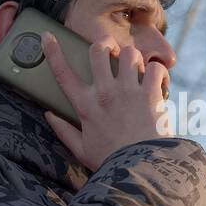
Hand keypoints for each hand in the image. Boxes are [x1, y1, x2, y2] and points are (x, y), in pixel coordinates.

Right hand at [40, 31, 170, 170]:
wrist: (140, 169)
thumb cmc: (110, 161)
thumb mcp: (81, 150)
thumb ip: (63, 131)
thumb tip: (48, 114)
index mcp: (85, 106)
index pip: (63, 73)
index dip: (53, 52)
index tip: (48, 36)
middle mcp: (105, 93)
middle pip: (99, 50)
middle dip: (104, 44)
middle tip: (110, 50)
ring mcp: (129, 91)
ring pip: (129, 53)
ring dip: (132, 57)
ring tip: (135, 67)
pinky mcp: (151, 94)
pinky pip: (155, 68)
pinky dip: (157, 71)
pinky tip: (155, 80)